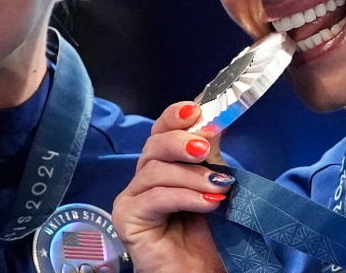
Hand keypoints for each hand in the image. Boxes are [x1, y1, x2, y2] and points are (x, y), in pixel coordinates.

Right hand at [113, 102, 229, 272]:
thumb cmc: (209, 236)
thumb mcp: (214, 187)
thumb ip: (210, 157)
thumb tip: (214, 119)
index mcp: (162, 166)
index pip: (161, 131)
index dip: (175, 117)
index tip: (197, 109)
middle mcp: (143, 179)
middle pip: (154, 146)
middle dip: (182, 141)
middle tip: (206, 147)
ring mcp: (132, 198)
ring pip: (155, 170)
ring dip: (192, 176)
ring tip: (219, 188)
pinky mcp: (127, 218)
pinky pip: (154, 197)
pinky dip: (184, 196)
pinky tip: (208, 204)